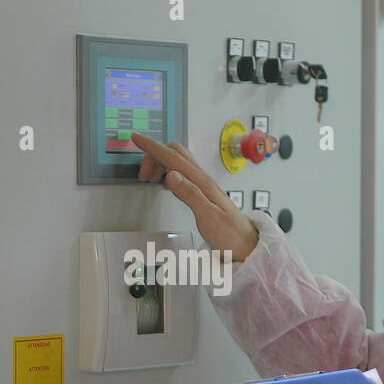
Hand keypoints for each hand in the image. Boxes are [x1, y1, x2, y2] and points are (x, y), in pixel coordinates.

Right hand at [131, 132, 259, 262]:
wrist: (246, 245)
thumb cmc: (229, 235)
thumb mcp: (208, 216)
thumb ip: (190, 194)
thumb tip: (171, 175)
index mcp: (202, 182)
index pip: (173, 157)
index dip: (153, 147)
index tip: (137, 138)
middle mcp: (203, 180)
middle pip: (176, 153)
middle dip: (155, 155)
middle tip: (143, 172)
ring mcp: (204, 185)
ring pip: (179, 161)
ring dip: (161, 163)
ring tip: (150, 178)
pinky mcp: (204, 192)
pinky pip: (184, 173)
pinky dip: (169, 171)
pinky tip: (166, 183)